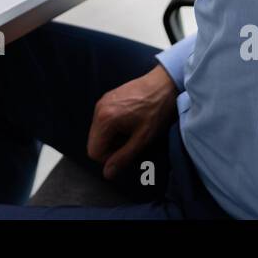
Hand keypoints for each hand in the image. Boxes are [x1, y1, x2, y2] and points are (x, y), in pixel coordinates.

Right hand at [86, 64, 178, 181]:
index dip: (109, 158)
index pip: (93, 152)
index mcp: (105, 119)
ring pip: (98, 132)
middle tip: (131, 141)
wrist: (164, 84)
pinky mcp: (108, 97)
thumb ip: (123, 157)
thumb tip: (107, 174)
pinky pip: (102, 120)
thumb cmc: (156, 110)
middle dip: (110, 147)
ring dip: (112, 137)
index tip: (127, 152)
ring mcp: (102, 101)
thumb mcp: (142, 139)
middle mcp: (98, 109)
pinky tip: (130, 121)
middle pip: (94, 142)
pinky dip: (112, 126)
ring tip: (132, 131)